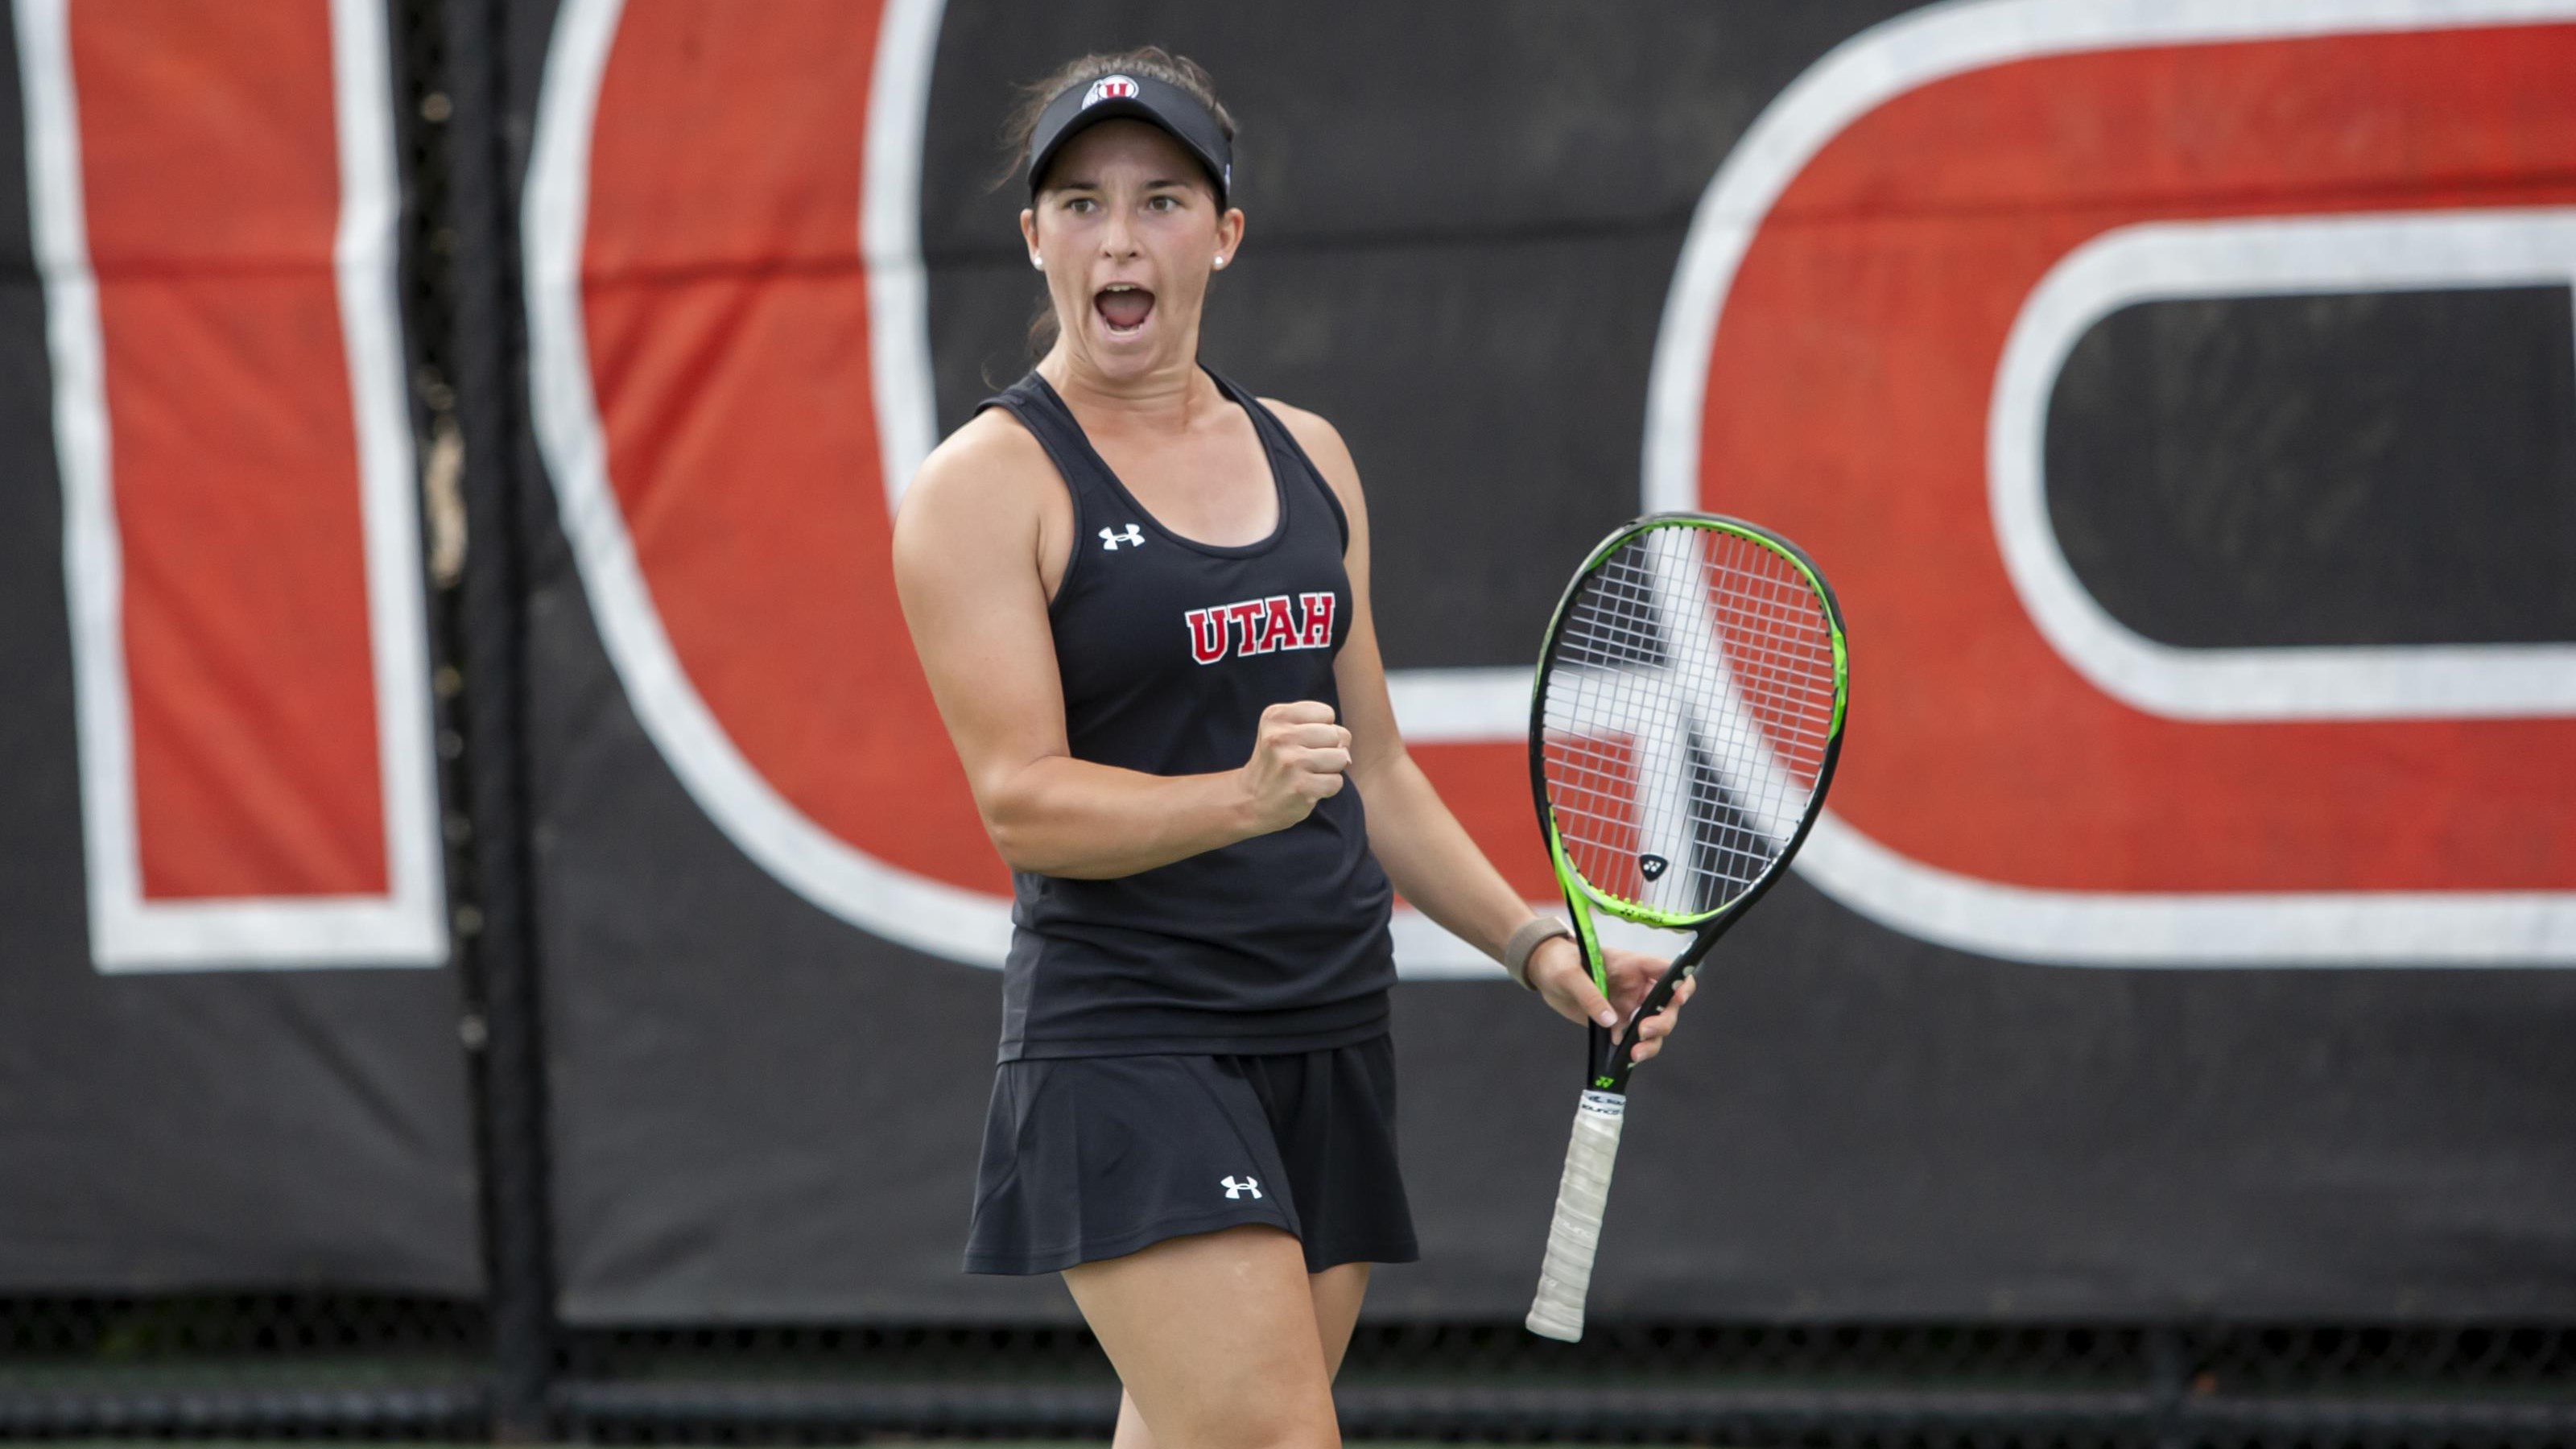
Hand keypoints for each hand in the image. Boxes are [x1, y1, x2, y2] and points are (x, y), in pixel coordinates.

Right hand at [1237, 701, 1351, 832]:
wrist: (1250, 800)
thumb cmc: (1277, 761)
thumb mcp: (1284, 730)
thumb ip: (1320, 727)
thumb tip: (1346, 753)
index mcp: (1275, 716)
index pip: (1327, 714)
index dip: (1322, 729)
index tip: (1302, 742)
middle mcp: (1280, 736)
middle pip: (1337, 735)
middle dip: (1329, 749)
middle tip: (1305, 761)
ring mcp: (1291, 762)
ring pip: (1341, 758)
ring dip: (1330, 770)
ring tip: (1307, 774)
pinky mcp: (1301, 787)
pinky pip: (1337, 782)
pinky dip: (1327, 788)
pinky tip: (1307, 789)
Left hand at [1525, 935, 1696, 1067]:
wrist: (1545, 975)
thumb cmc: (1560, 962)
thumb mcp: (1570, 974)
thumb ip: (1590, 994)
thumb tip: (1610, 1020)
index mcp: (1633, 965)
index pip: (1667, 970)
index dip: (1681, 983)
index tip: (1678, 999)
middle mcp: (1637, 987)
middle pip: (1667, 1005)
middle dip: (1663, 1021)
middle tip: (1643, 1032)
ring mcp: (1630, 1006)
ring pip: (1655, 1027)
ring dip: (1651, 1042)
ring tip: (1634, 1054)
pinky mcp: (1618, 1023)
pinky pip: (1635, 1040)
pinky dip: (1634, 1050)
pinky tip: (1623, 1058)